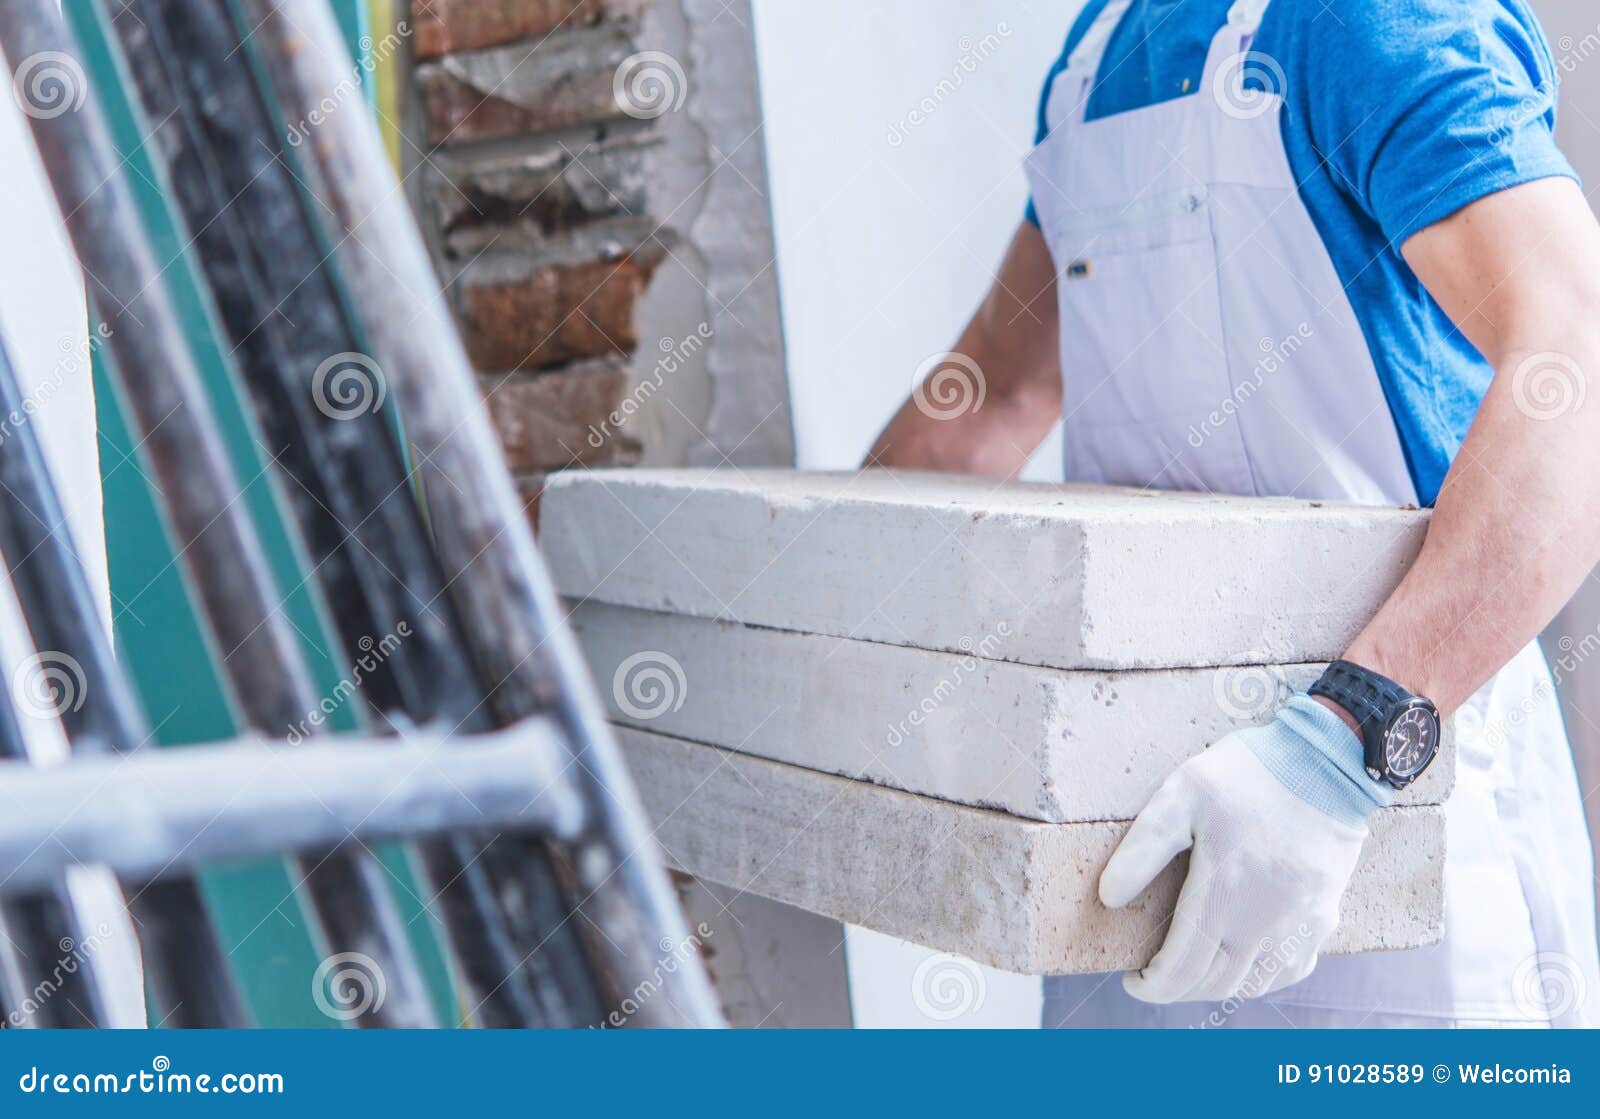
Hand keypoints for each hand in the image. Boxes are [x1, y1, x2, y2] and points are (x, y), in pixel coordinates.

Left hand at [1099, 696, 1392, 1003]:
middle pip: (1214, 983)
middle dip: (1178, 989)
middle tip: (1154, 975)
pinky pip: (1290, 969)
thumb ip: (1141, 850)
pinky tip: (1240, 962)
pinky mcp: (1324, 915)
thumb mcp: (1180, 795)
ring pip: (1252, 984)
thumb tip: (1108, 899)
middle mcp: (1265, 920)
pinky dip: (1258, 979)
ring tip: (1189, 971)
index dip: (1152, 985)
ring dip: (1215, 988)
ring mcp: (1299, 923)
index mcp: (1224, 892)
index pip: (1182, 968)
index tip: (1132, 980)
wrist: (1326, 761)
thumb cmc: (1247, 774)